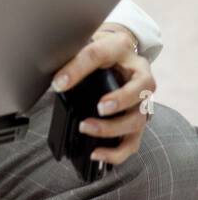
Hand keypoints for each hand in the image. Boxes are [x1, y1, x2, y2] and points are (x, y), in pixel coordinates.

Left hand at [51, 25, 154, 165]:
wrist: (117, 51)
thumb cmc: (98, 51)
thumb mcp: (84, 46)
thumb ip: (72, 61)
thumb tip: (57, 83)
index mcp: (120, 49)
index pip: (99, 55)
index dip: (77, 70)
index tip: (58, 84)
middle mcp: (139, 75)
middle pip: (139, 91)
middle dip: (119, 101)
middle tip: (98, 108)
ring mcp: (142, 100)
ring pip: (138, 119)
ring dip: (113, 128)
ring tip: (86, 128)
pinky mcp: (137, 120)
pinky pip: (132, 141)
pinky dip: (116, 151)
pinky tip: (97, 154)